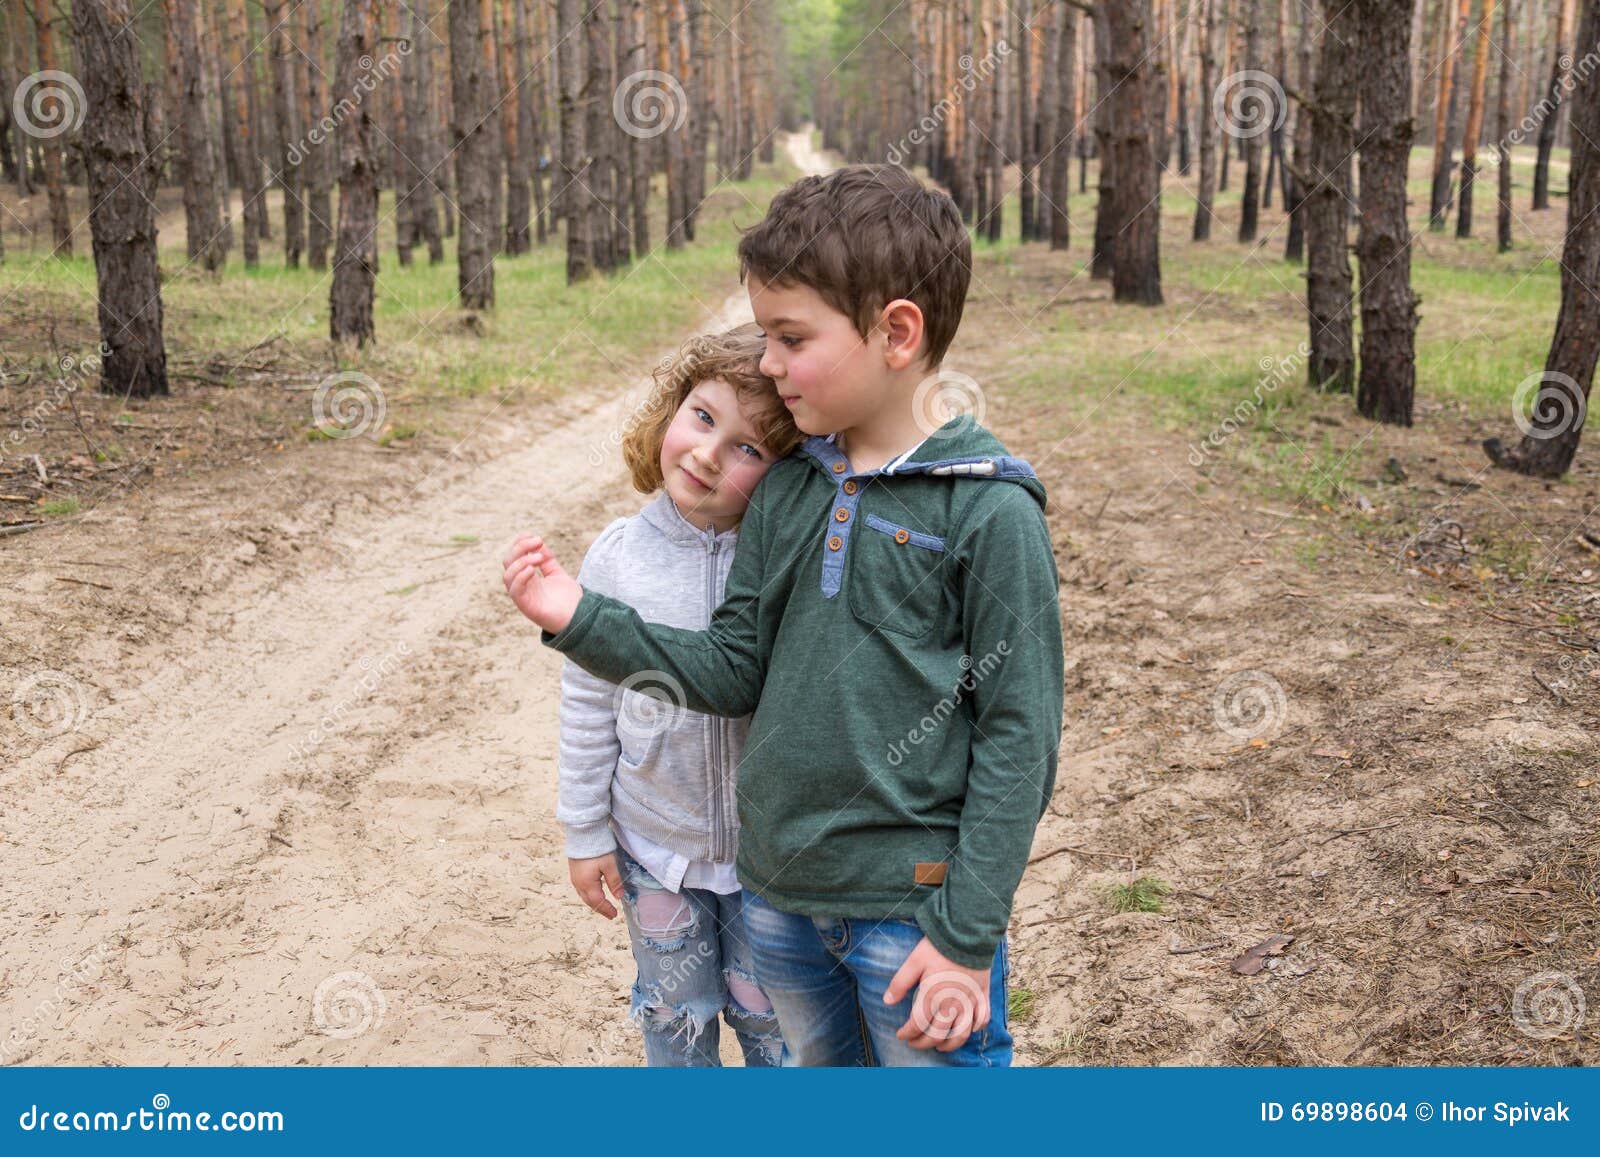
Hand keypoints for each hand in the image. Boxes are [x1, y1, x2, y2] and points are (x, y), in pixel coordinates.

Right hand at [502, 534, 582, 633]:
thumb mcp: (557, 574)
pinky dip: (520, 577)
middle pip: (508, 562)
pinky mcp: (526, 606)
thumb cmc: (569, 600)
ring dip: (521, 561)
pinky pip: (515, 591)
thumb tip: (539, 543)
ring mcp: (522, 596)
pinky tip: (532, 569)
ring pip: (508, 575)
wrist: (579, 618)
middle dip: (520, 547)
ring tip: (539, 557)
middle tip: (538, 541)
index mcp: (527, 578)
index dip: (520, 543)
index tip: (534, 535)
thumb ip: (547, 560)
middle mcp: (522, 586)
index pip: (514, 557)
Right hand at [568, 852, 625, 918]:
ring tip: (603, 906)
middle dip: (600, 909)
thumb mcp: (610, 865)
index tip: (615, 915)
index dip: (607, 909)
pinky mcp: (574, 872)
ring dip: (594, 903)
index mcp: (587, 883)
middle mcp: (578, 883)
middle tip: (610, 915)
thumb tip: (619, 897)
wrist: (583, 833)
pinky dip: (589, 895)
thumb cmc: (597, 848)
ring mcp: (574, 878)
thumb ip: (614, 882)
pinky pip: (581, 889)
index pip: (598, 902)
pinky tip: (595, 893)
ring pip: (584, 896)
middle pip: (589, 901)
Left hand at [883, 935, 991, 1051]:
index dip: (907, 1034)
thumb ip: (900, 983)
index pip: (918, 1025)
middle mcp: (952, 1004)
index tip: (900, 1035)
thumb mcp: (914, 961)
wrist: (967, 933)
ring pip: (961, 1034)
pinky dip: (976, 1028)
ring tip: (940, 1047)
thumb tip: (887, 1001)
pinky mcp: (983, 994)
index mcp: (933, 997)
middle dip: (923, 1043)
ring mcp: (970, 1001)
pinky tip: (969, 1030)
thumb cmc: (938, 947)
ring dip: (950, 1045)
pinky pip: (982, 1018)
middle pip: (938, 1035)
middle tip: (915, 1043)